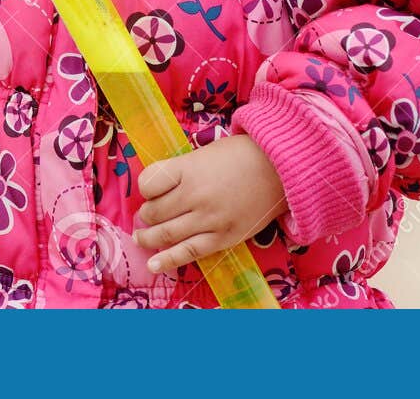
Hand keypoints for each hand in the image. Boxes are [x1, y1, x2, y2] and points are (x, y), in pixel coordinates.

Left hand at [132, 134, 286, 274]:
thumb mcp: (203, 155)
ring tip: (141, 239)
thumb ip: (180, 172)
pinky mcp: (223, 238)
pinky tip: (154, 264)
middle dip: (146, 216)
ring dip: (149, 238)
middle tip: (146, 216)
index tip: (150, 190)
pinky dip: (168, 259)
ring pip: (167, 234)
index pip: (148, 183)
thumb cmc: (239, 156)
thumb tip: (157, 191)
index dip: (145, 188)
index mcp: (187, 169)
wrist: (278, 169)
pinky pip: (189, 252)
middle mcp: (195, 195)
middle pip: (154, 212)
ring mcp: (209, 219)